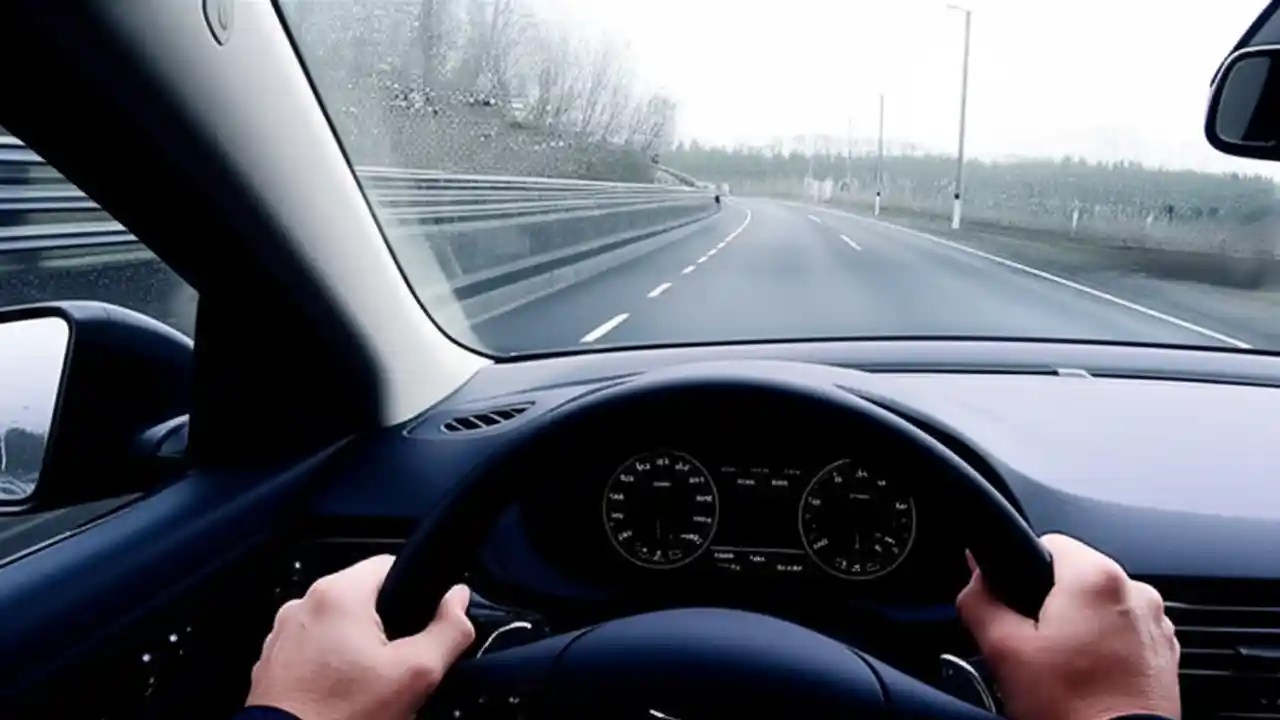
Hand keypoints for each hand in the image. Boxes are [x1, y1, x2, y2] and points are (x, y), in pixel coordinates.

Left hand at [246, 555, 474, 719]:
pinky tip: (339, 693)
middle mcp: (303, 603)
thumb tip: (458, 598)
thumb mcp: (415, 673)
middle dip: (386, 626)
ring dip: (356, 646)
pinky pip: (312, 648)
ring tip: (366, 685)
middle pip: (363, 598)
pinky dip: (329, 663)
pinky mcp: (271, 660)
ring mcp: (282, 632)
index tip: (422, 626)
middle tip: (398, 664)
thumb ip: (448, 630)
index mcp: (338, 593)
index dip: (415, 591)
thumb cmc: (345, 714)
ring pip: (337, 625)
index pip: (390, 565)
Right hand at [956, 534, 1179, 719]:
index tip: (1013, 607)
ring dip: (1080, 625)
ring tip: (1063, 666)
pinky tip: (1089, 676)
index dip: (1020, 572)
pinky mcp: (1166, 652)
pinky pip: (1125, 632)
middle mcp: (1135, 591)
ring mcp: (1157, 623)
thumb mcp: (1003, 649)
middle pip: (1075, 576)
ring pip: (1100, 605)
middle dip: (1051, 603)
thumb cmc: (1069, 706)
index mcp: (1096, 577)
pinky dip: (1106, 645)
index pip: (1047, 543)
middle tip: (1033, 645)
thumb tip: (975, 574)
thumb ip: (979, 599)